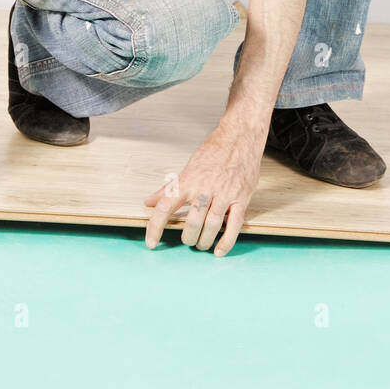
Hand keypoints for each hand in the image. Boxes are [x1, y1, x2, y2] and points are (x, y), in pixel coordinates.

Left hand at [143, 122, 263, 256]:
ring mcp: (224, 194)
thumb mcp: (188, 168)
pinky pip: (234, 225)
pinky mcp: (241, 198)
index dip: (155, 227)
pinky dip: (226, 241)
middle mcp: (204, 188)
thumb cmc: (214, 152)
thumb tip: (148, 202)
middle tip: (187, 240)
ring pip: (211, 225)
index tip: (151, 242)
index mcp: (188, 181)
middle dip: (187, 237)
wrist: (239, 138)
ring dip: (204, 240)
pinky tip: (219, 250)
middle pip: (191, 222)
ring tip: (201, 244)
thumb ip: (169, 188)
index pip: (165, 207)